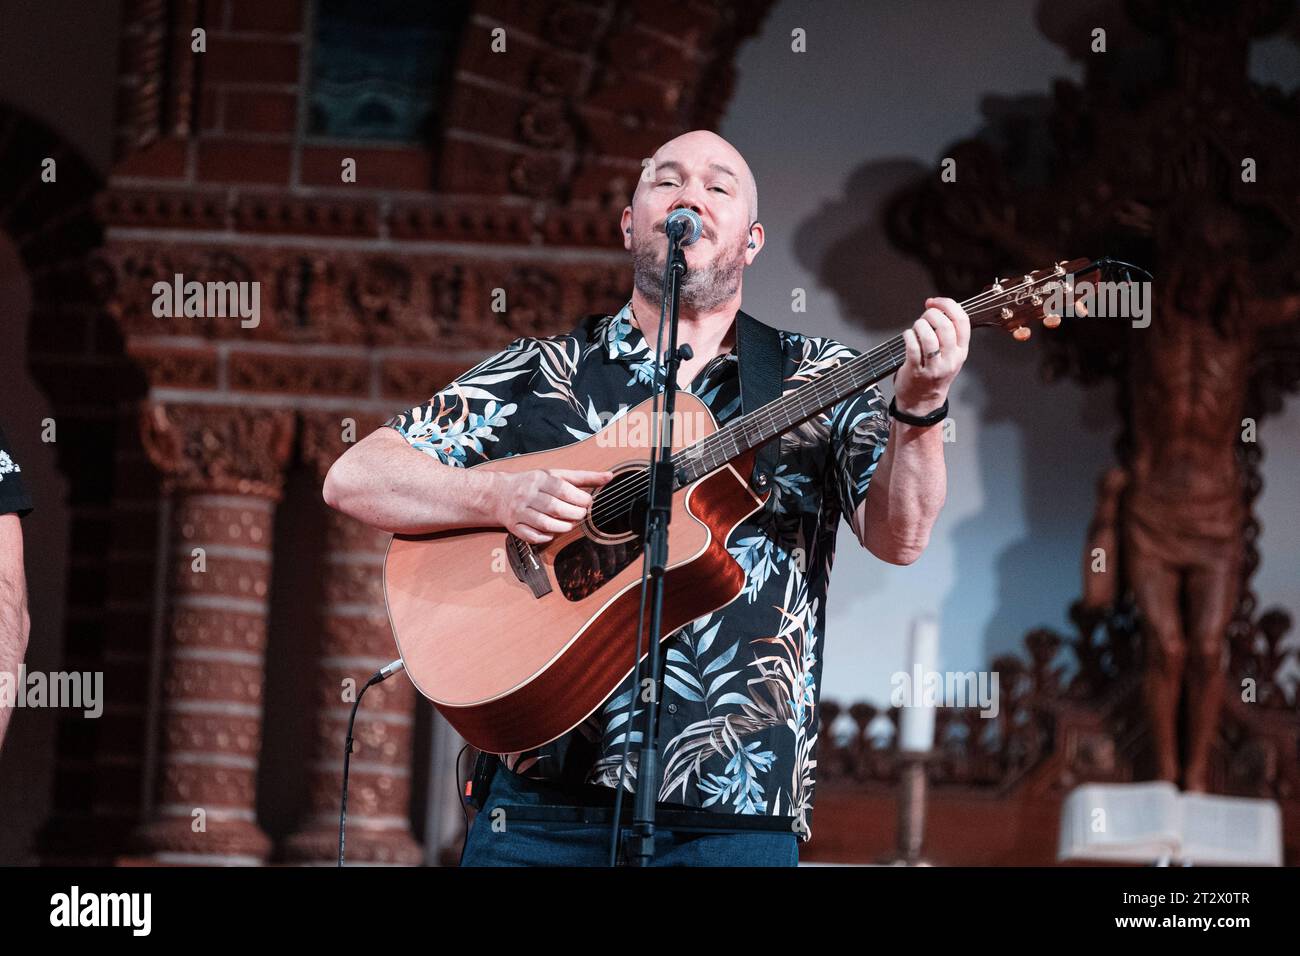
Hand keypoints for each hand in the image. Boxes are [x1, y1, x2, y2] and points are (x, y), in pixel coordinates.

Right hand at [495, 468, 614, 543]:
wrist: (499, 493)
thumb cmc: (533, 484)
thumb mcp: (557, 475)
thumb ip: (583, 477)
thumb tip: (608, 476)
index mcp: (540, 480)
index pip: (562, 489)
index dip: (579, 498)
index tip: (587, 502)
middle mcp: (528, 495)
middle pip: (555, 508)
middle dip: (573, 514)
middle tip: (580, 514)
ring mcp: (520, 512)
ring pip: (544, 524)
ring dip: (562, 527)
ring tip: (570, 524)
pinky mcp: (514, 526)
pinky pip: (531, 536)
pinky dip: (545, 537)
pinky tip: (553, 533)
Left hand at [895, 297, 969, 414]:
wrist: (923, 402)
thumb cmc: (934, 375)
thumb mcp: (950, 356)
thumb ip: (948, 334)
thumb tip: (938, 307)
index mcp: (961, 351)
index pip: (962, 321)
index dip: (948, 305)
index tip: (935, 302)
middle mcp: (950, 359)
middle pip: (945, 326)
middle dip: (931, 314)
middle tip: (924, 317)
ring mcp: (933, 366)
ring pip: (929, 336)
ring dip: (919, 325)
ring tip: (916, 328)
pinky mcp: (916, 370)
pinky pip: (912, 347)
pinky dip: (908, 336)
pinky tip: (907, 336)